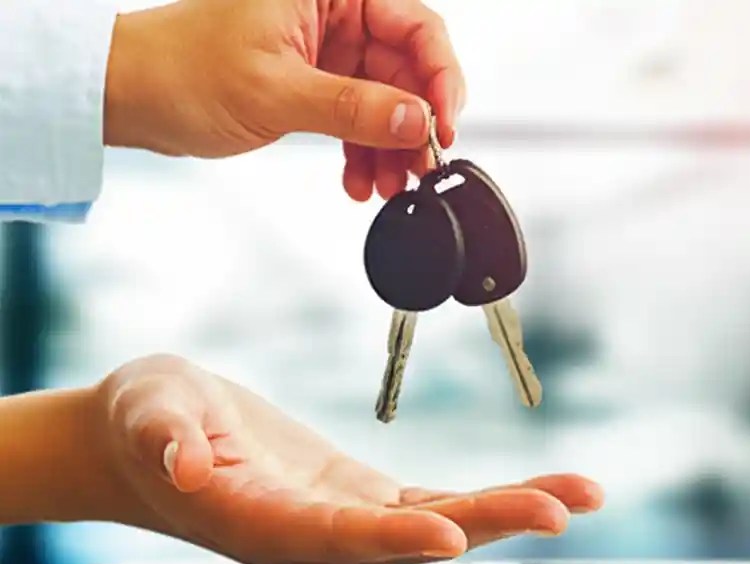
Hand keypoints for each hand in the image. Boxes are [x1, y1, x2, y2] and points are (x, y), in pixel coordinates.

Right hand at [96, 355, 602, 563]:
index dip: (392, 538)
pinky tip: (545, 491)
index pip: (335, 536)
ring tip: (582, 494)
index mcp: (262, 521)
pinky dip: (493, 498)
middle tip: (563, 507)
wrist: (151, 437)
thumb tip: (181, 461)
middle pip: (412, 537)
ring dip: (513, 510)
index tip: (450, 533)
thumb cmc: (148, 421)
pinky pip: (438, 504)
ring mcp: (345, 523)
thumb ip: (164, 435)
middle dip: (491, 521)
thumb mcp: (147, 410)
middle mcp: (314, 538)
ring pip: (440, 524)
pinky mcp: (363, 502)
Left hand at [104, 0, 464, 200]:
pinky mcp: (316, 78)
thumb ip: (354, 108)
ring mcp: (326, 46)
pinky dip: (364, 149)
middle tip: (418, 166)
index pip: (415, 25)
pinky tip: (359, 178)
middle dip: (414, 122)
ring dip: (391, 145)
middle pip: (408, 65)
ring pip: (388, 97)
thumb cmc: (180, 69)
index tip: (443, 125)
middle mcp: (333, 11)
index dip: (439, 77)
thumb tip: (416, 120)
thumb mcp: (276, 93)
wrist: (131, 95)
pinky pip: (361, 113)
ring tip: (387, 184)